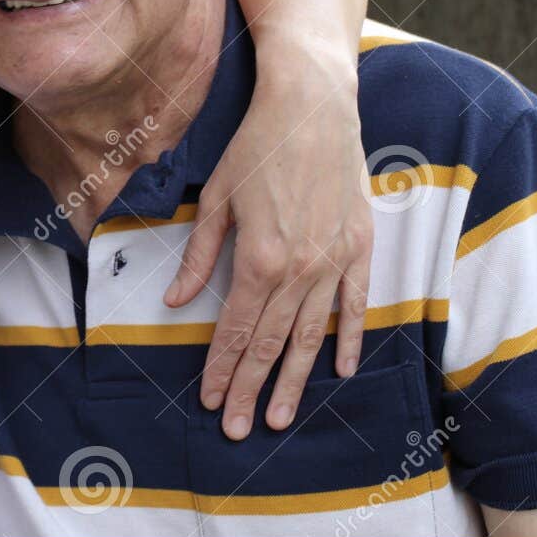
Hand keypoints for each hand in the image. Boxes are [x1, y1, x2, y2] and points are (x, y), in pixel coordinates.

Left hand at [164, 38, 371, 439]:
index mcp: (260, 258)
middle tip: (240, 430)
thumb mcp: (215, 198)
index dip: (221, 367)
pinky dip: (348, 340)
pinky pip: (355, 305)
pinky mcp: (360, 247)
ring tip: (279, 416)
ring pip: (312, 335)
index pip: (237, 329)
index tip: (209, 400)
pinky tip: (339, 371)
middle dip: (250, 388)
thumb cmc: (256, 146)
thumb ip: (200, 256)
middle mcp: (300, 268)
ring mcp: (334, 260)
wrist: (313, 107)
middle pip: (272, 343)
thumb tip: (177, 300)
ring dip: (294, 379)